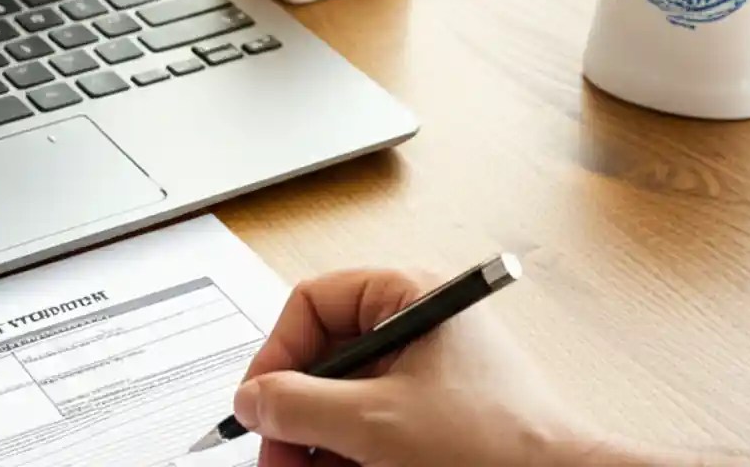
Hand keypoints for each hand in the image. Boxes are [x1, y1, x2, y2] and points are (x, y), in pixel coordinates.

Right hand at [233, 269, 585, 466]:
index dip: (276, 353)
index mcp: (408, 298)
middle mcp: (414, 328)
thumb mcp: (376, 423)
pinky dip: (346, 455)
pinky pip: (369, 428)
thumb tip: (253, 399)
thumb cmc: (496, 446)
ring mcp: (425, 375)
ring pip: (341, 401)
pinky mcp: (432, 418)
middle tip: (276, 457)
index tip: (257, 403)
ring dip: (315, 442)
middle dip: (293, 413)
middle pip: (322, 357)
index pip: (313, 302)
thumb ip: (300, 405)